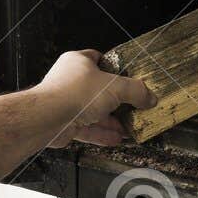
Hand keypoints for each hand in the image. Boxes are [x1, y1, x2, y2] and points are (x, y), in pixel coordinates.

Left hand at [39, 50, 155, 147]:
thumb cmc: (72, 93)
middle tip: (134, 106)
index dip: (115, 68)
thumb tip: (149, 96)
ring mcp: (67, 103)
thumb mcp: (115, 87)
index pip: (99, 59)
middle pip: (99, 89)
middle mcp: (70, 81)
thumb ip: (136, 91)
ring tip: (130, 127)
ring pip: (94, 111)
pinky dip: (102, 134)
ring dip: (112, 121)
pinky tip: (116, 138)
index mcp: (78, 62)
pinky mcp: (65, 123)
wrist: (48, 118)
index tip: (129, 76)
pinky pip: (88, 128)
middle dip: (117, 101)